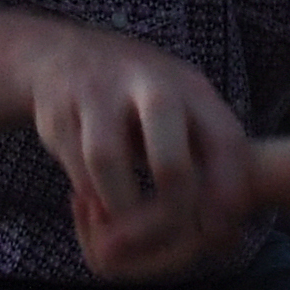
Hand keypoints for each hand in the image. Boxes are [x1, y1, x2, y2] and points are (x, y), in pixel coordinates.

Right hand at [28, 27, 250, 279]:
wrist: (62, 55)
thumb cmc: (138, 100)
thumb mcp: (183, 108)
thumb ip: (208, 154)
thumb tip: (229, 230)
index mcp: (192, 88)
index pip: (226, 143)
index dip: (228, 192)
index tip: (218, 228)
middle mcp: (150, 84)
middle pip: (170, 163)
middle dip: (170, 213)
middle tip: (165, 234)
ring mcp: (100, 92)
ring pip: (109, 162)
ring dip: (119, 206)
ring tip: (122, 225)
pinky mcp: (59, 110)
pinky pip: (76, 164)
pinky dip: (89, 194)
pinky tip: (95, 203)